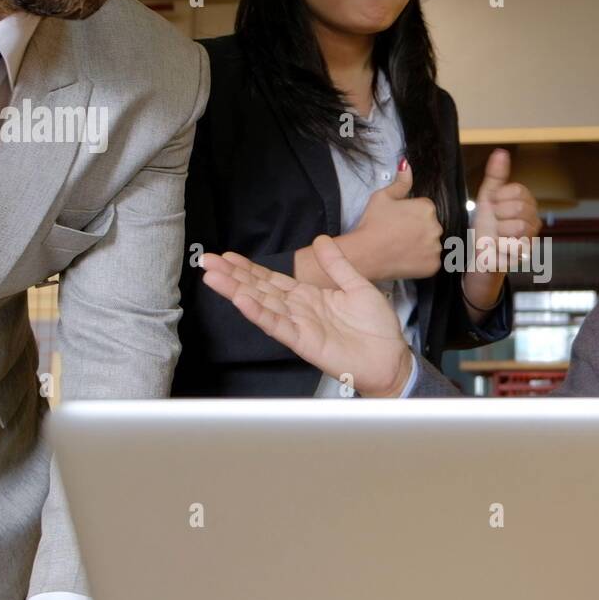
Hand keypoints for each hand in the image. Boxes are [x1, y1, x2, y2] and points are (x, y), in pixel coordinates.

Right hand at [202, 236, 414, 396]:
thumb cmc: (376, 328)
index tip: (227, 255)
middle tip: (207, 261)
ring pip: (262, 305)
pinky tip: (241, 301)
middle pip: (259, 290)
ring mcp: (298, 326)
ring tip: (214, 277)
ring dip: (237, 291)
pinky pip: (277, 326)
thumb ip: (337, 264)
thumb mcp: (357, 285)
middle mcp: (298, 311)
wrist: (391, 359)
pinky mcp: (304, 342)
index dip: (249, 268)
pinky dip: (259, 313)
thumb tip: (320, 240)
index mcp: (308, 297)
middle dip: (233, 275)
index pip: (271, 279)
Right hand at [347, 160, 442, 280]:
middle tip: (399, 236)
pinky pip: (431, 262)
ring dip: (422, 246)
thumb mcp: (382, 196)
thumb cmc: (372, 223)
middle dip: (419, 230)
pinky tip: (406, 259)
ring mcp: (436, 247)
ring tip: (401, 248)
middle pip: (431, 227)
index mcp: (427, 207)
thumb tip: (407, 165)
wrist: (365, 253)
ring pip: (432, 245)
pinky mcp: (433, 265)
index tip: (398, 222)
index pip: (425, 210)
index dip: (411, 216)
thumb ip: (401, 182)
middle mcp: (436, 226)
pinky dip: (422, 262)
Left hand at [470, 149, 541, 269]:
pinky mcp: (527, 255)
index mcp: (526, 201)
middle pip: (519, 207)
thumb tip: (501, 152)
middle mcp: (534, 218)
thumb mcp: (487, 197)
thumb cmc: (485, 225)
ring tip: (498, 235)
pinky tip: (500, 248)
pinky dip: (500, 247)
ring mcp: (532, 237)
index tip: (494, 206)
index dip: (499, 198)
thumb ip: (496, 175)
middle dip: (499, 215)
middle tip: (495, 222)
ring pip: (519, 227)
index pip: (517, 190)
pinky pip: (514, 247)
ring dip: (500, 232)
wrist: (479, 252)